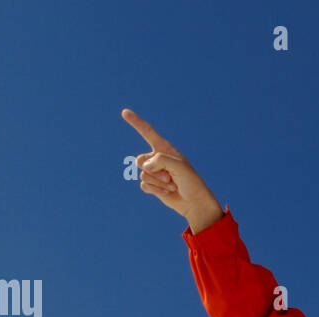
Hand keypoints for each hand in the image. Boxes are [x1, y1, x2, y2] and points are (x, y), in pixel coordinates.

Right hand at [122, 108, 223, 233]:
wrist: (194, 202)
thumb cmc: (190, 182)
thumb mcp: (179, 166)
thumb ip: (161, 160)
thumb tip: (145, 167)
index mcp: (165, 149)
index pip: (148, 132)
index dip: (136, 122)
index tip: (124, 112)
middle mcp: (157, 158)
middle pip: (140, 159)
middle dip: (154, 171)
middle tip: (170, 177)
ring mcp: (154, 172)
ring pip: (143, 174)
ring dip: (158, 182)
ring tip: (172, 185)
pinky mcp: (152, 185)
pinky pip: (143, 185)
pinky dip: (156, 190)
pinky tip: (167, 192)